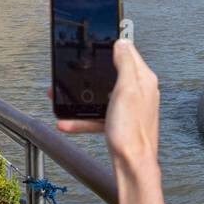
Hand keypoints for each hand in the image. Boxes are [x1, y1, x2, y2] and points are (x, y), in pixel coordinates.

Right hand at [56, 39, 166, 203]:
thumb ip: (125, 64)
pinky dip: (82, 118)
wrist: (132, 165)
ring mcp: (128, 108)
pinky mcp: (119, 122)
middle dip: (90, 73)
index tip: (99, 37)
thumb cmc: (132, 132)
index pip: (128, 52)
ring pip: (101, 95)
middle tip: (73, 70)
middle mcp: (138, 92)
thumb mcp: (126, 90)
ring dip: (81, 97)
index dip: (113, 44)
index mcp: (143, 80)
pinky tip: (66, 122)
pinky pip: (97, 115)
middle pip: (111, 73)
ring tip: (60, 98)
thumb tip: (122, 42)